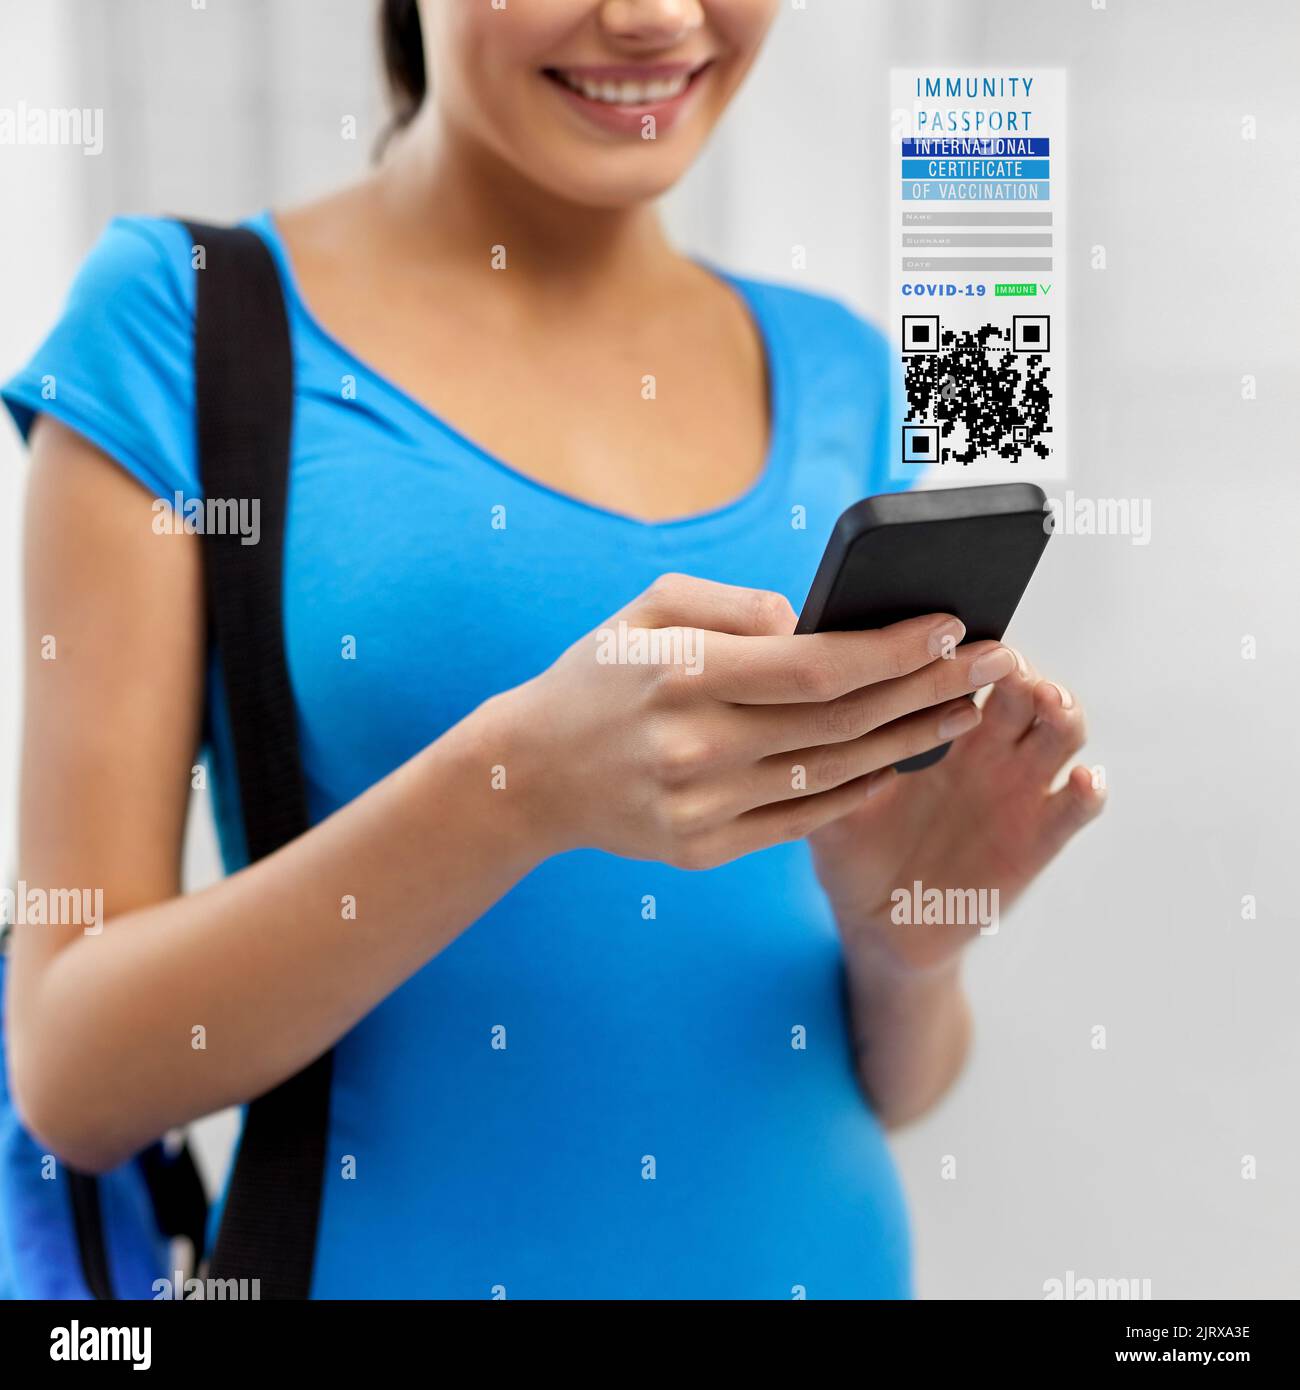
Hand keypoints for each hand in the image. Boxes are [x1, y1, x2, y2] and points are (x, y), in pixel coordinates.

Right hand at [493, 574, 1018, 869]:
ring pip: (833, 773)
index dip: (893, 650)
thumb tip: (812, 621)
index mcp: (684, 674)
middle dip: (928, 688)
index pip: (816, 667)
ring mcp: (701, 806)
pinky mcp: (703, 850)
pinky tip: (900, 763)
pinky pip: (802, 820)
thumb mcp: (649, 609)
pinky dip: (858, 791)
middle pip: (841, 721)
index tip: (951, 627)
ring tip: (963, 712)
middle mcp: (696, 746)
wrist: (533, 772)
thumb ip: (733, 604)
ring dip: (909, 741)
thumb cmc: (601, 676)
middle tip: (991, 664)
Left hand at [809, 647, 1105, 971]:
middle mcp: (983, 749)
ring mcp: (1016, 790)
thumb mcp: (828, 802)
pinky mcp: (1037, 840)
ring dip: (1061, 710)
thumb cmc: (852, 851)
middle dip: (1015, 668)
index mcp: (934, 727)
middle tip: (1002, 662)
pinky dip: (1087, 789)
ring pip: (1059, 732)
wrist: (876, 926)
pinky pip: (1074, 808)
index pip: (961, 669)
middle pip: (1019, 686)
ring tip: (1047, 703)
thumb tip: (802, 707)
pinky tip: (1080, 780)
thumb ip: (825, 759)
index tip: (949, 637)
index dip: (960, 650)